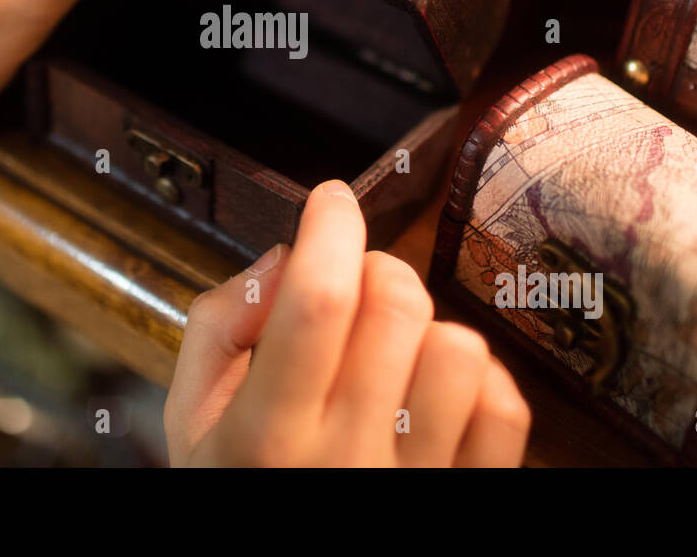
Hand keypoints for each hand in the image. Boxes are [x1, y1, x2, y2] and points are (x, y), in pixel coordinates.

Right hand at [164, 180, 531, 466]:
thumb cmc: (239, 488)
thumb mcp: (191, 420)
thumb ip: (218, 327)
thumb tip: (283, 256)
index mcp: (266, 434)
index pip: (318, 300)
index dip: (331, 229)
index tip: (331, 201)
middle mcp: (345, 459)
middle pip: (395, 303)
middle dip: (373, 267)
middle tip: (353, 287)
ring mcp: (415, 482)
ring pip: (457, 345)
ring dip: (424, 327)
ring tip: (392, 351)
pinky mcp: (467, 495)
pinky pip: (505, 404)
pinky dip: (476, 378)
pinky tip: (433, 390)